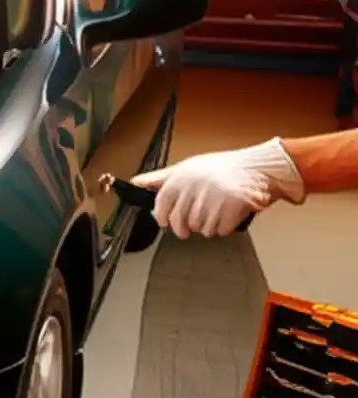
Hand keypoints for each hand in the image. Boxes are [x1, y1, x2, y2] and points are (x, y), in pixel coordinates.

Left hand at [129, 138, 305, 238]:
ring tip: (216, 211)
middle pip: (180, 221)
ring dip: (208, 226)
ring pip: (200, 228)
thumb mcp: (188, 168)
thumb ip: (160, 178)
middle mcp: (195, 186)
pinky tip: (228, 214)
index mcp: (182, 177)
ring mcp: (214, 197)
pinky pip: (219, 230)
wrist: (261, 167)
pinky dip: (224, 227)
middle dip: (186, 227)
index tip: (165, 222)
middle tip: (193, 223)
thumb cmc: (223, 168)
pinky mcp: (231, 206)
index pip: (162, 205)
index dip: (162, 217)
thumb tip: (136, 182)